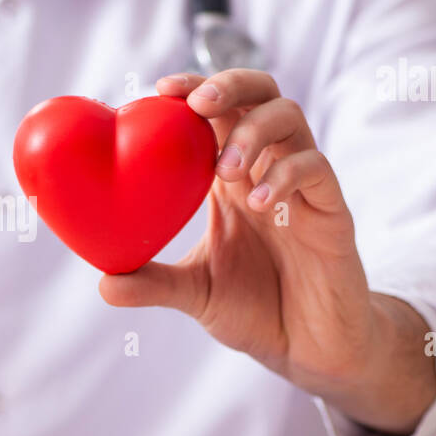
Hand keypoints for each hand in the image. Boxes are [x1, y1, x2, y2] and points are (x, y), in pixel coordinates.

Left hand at [99, 70, 435, 433]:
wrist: (307, 350)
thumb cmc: (255, 310)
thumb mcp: (195, 294)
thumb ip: (152, 284)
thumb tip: (102, 284)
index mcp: (232, 178)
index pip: (218, 112)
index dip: (194, 90)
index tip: (161, 89)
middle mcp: (268, 169)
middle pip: (261, 94)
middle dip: (230, 85)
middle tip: (197, 104)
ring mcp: (304, 187)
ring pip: (291, 120)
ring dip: (253, 131)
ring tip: (224, 168)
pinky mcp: (333, 212)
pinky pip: (317, 170)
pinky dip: (285, 175)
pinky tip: (258, 202)